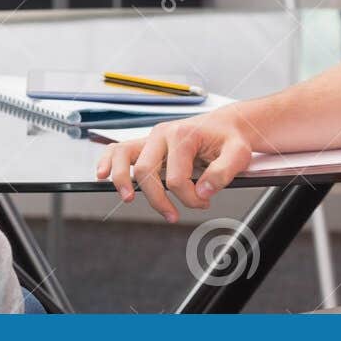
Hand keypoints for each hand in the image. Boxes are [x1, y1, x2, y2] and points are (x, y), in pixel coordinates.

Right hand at [95, 111, 253, 222]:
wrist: (227, 126)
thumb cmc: (230, 139)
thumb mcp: (238, 155)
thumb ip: (223, 173)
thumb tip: (203, 191)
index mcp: (183, 134)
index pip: (176, 177)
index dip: (190, 198)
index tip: (205, 202)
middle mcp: (163, 133)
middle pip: (146, 170)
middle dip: (159, 198)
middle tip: (174, 214)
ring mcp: (152, 138)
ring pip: (124, 155)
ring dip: (122, 179)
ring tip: (127, 198)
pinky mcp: (147, 145)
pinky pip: (119, 150)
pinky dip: (108, 161)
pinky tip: (101, 175)